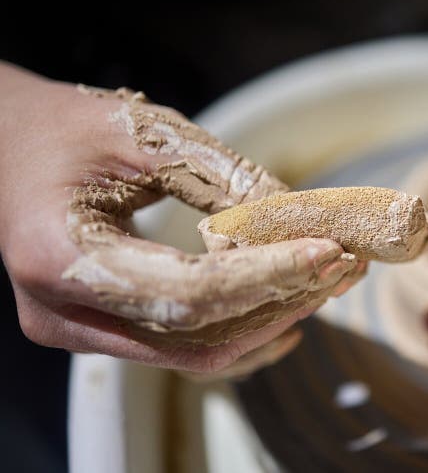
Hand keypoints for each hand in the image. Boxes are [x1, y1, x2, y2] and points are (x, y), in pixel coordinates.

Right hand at [0, 62, 364, 373]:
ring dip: (271, 315)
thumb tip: (305, 220)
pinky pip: (184, 349)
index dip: (267, 276)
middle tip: (344, 263)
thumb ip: (224, 178)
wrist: (10, 145)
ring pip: (197, 350)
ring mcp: (81, 330)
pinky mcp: (104, 329)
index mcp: (60, 255)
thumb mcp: (146, 135)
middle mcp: (64, 312)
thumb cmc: (67, 127)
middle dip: (282, 299)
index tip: (330, 250)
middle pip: (199, 333)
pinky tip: (291, 309)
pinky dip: (243, 328)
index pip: (187, 293)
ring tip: (329, 276)